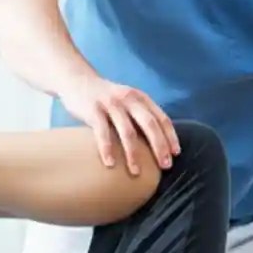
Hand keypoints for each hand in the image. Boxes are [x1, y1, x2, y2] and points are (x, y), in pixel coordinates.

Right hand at [57, 75, 179, 175]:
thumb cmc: (106, 98)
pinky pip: (102, 132)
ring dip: (134, 154)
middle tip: (165, 166)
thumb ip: (141, 115)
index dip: (170, 136)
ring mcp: (111, 104)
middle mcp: (129, 99)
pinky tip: (111, 164)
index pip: (161, 118)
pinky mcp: (93, 110)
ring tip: (136, 172)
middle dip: (159, 147)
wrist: (77, 80)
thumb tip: (158, 143)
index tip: (175, 154)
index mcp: (140, 98)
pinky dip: (107, 149)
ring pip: (127, 131)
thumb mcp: (128, 100)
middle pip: (149, 124)